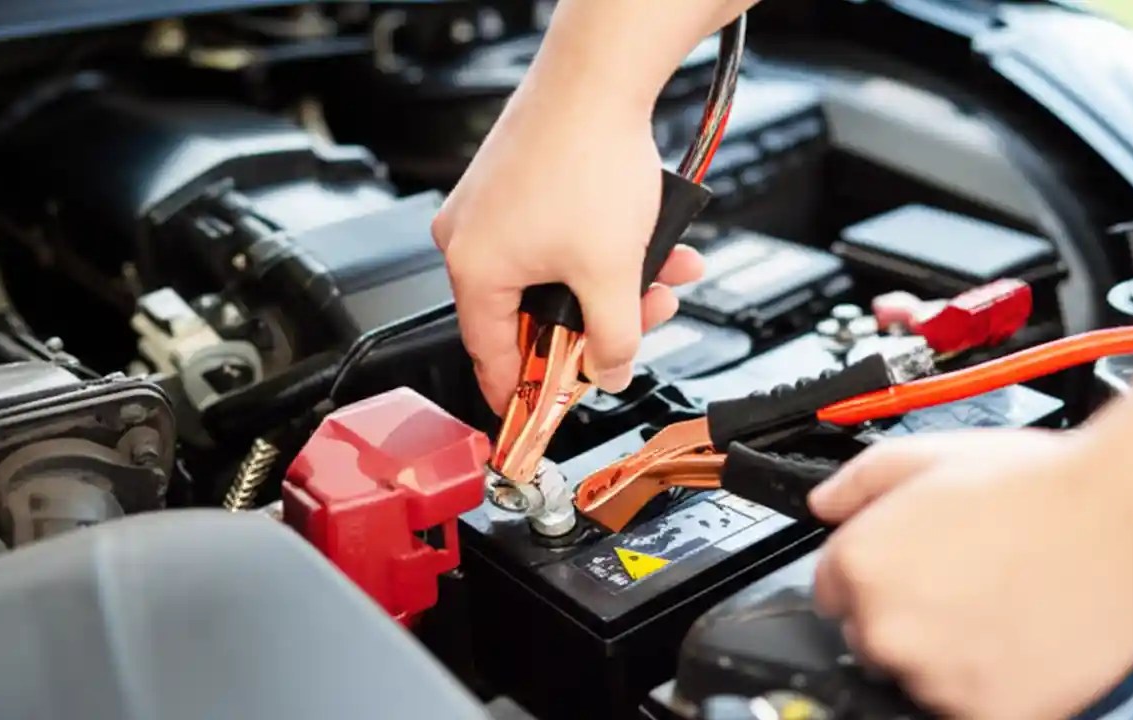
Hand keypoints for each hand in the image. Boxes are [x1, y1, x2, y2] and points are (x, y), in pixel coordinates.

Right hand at [432, 72, 702, 413]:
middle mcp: (470, 237)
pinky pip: (559, 236)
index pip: (491, 357)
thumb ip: (614, 338)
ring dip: (613, 283)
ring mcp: (492, 207)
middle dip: (597, 323)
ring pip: (556, 274)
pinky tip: (652, 242)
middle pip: (534, 315)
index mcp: (473, 269)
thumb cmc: (586, 158)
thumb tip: (611, 370)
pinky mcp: (518, 183)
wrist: (600, 78)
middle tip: (633, 330)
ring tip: (661, 277)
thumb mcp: (611, 273)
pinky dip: (604, 246)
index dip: (524, 393)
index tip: (539, 416)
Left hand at [807, 429, 1132, 719]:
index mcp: (858, 565)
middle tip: (961, 579)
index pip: (832, 590)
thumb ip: (855, 483)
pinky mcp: (983, 711)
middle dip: (906, 611)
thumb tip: (824, 503)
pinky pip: (966, 703)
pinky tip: (1015, 634)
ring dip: (946, 648)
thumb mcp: (924, 456)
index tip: (907, 567)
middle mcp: (884, 627)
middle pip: (871, 634)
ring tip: (995, 601)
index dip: (873, 575)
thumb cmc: (1032, 486)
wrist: (1118, 518)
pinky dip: (986, 680)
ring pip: (919, 672)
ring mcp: (933, 676)